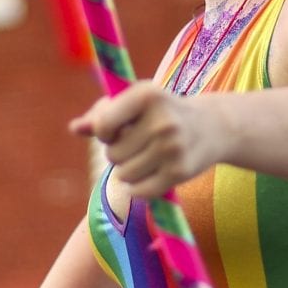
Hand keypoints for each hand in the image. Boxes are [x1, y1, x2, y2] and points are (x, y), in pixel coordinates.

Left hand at [70, 82, 225, 201]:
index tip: (117, 129)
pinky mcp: (180, 172)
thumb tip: (74, 128)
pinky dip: (139, 187)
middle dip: (118, 153)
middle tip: (138, 143)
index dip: (104, 132)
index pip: (103, 125)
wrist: (213, 126)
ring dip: (128, 171)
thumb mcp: (135, 103)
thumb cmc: (162, 111)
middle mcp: (162, 121)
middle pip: (112, 154)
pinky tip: (151, 174)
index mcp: (147, 95)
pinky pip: (140, 191)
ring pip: (124, 175)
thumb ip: (102, 114)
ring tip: (145, 157)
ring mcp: (173, 148)